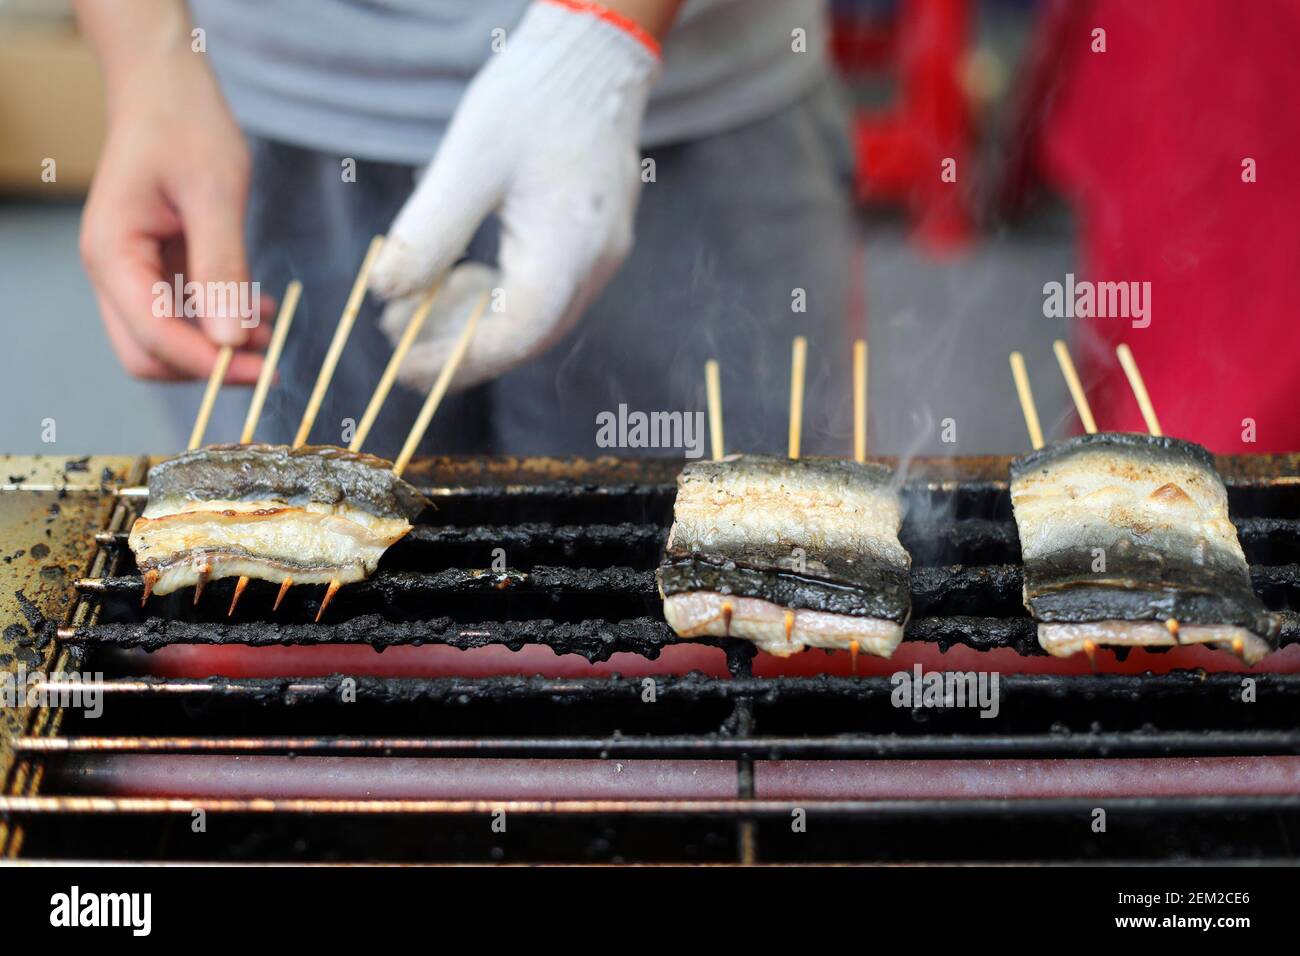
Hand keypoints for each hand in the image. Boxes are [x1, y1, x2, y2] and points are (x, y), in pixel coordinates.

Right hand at [79, 28, 270, 381]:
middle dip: (211, 367)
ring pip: (171, 341)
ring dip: (221, 347)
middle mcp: (114, 272)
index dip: (210, 365)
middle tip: (272, 364)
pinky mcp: (160, 267)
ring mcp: (135, 272)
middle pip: (152, 355)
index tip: (265, 372)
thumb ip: (221, 269)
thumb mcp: (214, 195)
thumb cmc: (185, 126)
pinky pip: (188, 314)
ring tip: (273, 331)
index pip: (153, 339)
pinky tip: (261, 310)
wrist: (167, 87)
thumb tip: (231, 340)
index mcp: (113, 255)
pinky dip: (223, 322)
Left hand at [369, 0, 661, 390]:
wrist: (590, 61)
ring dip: (472, 325)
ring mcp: (598, 259)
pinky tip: (458, 280)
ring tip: (413, 311)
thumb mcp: (468, 162)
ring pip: (531, 321)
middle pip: (524, 338)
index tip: (403, 369)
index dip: (456, 359)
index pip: (513, 334)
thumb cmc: (532, 100)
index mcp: (570, 249)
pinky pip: (541, 294)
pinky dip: (495, 299)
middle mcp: (594, 266)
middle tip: (396, 344)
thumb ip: (430, 234)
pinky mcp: (589, 247)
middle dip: (458, 349)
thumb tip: (385, 292)